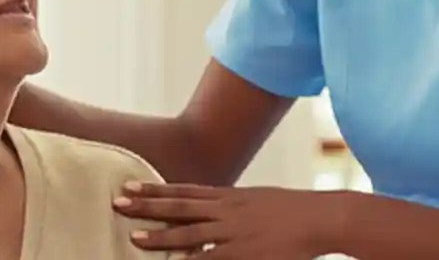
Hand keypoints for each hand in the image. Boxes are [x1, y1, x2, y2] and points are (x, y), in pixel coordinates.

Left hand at [113, 182, 340, 258]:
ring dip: (161, 236)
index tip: (130, 186)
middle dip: (147, 206)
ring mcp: (234, 233)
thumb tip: (210, 208)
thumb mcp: (256, 201)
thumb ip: (232, 206)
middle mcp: (226, 210)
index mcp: (229, 197)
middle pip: (179, 207)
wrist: (321, 217)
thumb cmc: (291, 211)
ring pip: (190, 234)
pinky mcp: (244, 254)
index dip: (155, 190)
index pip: (183, 191)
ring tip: (134, 237)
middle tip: (117, 202)